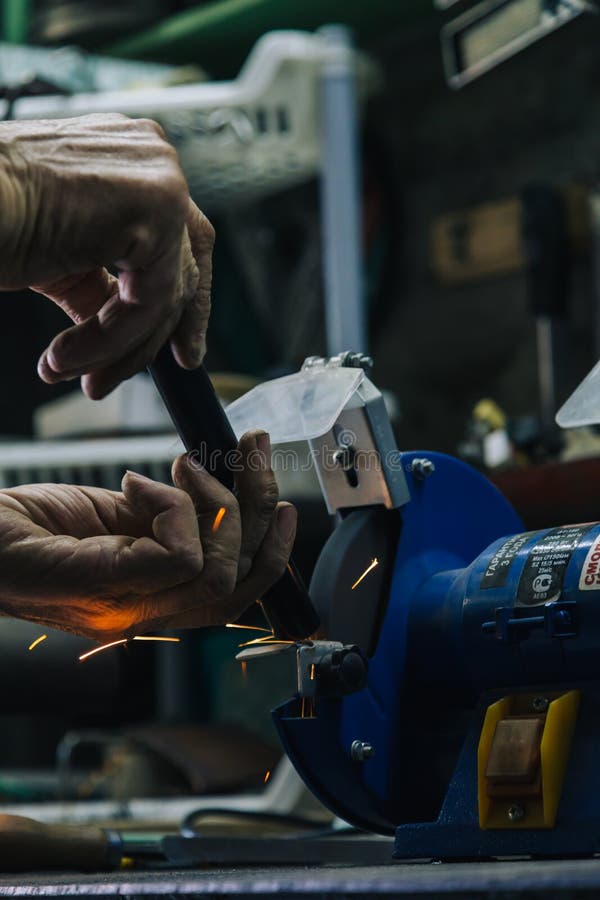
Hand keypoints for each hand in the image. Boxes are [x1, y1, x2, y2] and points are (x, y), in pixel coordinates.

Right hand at [0, 114, 213, 397]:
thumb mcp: (59, 256)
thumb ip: (101, 286)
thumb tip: (127, 331)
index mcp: (136, 159)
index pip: (183, 238)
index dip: (181, 299)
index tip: (178, 347)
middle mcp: (155, 161)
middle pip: (187, 265)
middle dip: (162, 333)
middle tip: (139, 374)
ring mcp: (161, 183)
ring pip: (164, 293)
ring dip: (118, 349)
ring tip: (72, 372)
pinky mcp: (156, 213)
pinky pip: (147, 302)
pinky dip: (108, 340)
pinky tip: (64, 357)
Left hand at [0, 432, 295, 640]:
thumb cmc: (26, 526)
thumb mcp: (110, 518)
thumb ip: (162, 520)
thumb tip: (215, 494)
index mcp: (148, 603)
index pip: (234, 597)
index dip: (272, 550)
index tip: (279, 496)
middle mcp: (142, 616)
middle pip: (238, 585)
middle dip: (260, 509)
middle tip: (252, 449)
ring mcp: (124, 609)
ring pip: (219, 572)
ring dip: (216, 501)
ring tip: (183, 463)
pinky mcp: (103, 587)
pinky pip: (177, 553)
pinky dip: (171, 504)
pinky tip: (134, 483)